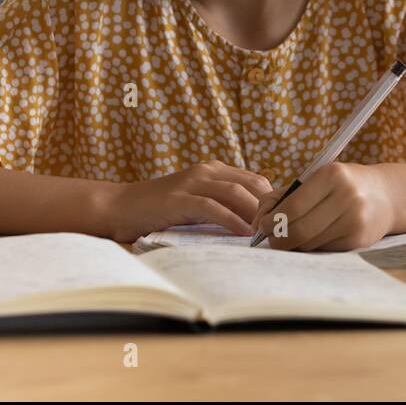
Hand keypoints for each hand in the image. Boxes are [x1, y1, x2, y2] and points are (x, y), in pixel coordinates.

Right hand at [108, 161, 273, 243]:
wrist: (120, 206)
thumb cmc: (161, 210)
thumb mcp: (197, 203)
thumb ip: (222, 206)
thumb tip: (257, 225)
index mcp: (214, 170)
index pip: (257, 180)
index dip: (274, 201)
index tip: (285, 222)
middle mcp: (207, 171)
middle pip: (252, 184)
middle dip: (270, 208)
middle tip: (281, 231)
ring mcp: (192, 183)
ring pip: (236, 193)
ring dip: (255, 214)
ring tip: (268, 234)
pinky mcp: (179, 199)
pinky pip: (212, 207)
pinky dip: (231, 220)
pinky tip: (244, 233)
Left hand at [250, 162, 395, 251]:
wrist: (385, 195)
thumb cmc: (342, 185)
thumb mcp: (316, 179)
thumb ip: (284, 196)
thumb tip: (257, 221)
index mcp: (331, 175)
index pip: (292, 207)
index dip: (272, 221)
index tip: (262, 227)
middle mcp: (346, 196)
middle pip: (300, 230)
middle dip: (279, 239)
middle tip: (271, 240)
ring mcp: (355, 220)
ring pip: (310, 243)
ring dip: (294, 245)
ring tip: (289, 238)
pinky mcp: (359, 239)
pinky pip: (324, 249)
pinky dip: (311, 248)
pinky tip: (311, 240)